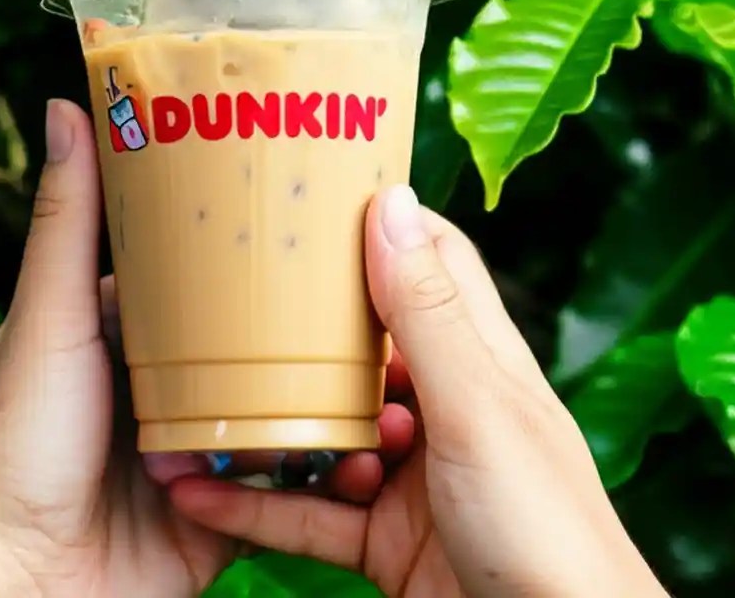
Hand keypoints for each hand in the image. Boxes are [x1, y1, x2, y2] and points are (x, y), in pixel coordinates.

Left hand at [0, 99, 391, 596]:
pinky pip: (291, 477)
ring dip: (338, 387)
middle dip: (315, 311)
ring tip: (398, 355)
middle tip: (384, 274)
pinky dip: (330, 460)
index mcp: (130, 328)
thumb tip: (68, 106)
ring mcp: (205, 446)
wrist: (24, 579)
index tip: (316, 192)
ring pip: (288, 402)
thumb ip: (66, 225)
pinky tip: (380, 433)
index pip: (203, 267)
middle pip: (257, 332)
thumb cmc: (18, 442)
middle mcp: (173, 381)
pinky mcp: (231, 506)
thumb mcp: (49, 318)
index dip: (254, 234)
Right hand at [168, 186, 669, 596]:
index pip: (429, 264)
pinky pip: (303, 515)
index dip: (377, 224)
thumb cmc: (546, 529)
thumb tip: (390, 203)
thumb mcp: (477, 410)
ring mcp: (410, 477)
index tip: (307, 192)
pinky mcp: (381, 541)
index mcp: (479, 361)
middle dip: (296, 324)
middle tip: (218, 288)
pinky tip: (194, 494)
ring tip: (189, 399)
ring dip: (263, 421)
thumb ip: (428, 315)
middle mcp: (444, 409)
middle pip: (360, 345)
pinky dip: (251, 505)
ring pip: (321, 431)